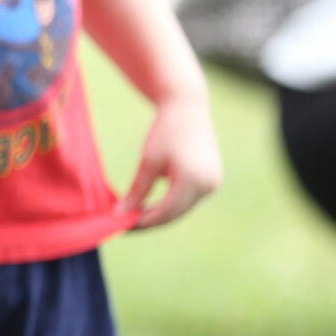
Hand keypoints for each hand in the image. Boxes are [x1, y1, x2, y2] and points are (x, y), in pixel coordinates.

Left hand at [117, 93, 222, 229]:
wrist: (188, 109)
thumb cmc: (165, 132)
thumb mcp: (148, 162)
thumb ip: (138, 190)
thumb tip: (121, 212)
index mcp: (193, 180)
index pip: (166, 212)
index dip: (144, 221)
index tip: (123, 226)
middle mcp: (208, 185)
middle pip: (176, 213)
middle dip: (151, 221)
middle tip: (127, 225)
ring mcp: (214, 184)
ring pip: (183, 208)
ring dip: (161, 214)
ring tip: (136, 216)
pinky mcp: (213, 180)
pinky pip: (190, 199)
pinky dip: (172, 204)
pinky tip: (151, 206)